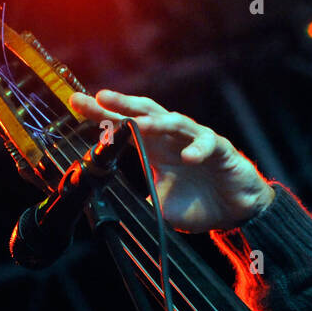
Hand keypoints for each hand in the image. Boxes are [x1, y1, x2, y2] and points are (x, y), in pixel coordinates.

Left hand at [68, 89, 274, 232]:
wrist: (234, 213)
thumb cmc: (198, 204)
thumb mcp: (159, 206)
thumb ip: (138, 199)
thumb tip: (110, 205)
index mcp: (154, 147)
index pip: (125, 125)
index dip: (102, 114)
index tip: (77, 104)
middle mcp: (172, 138)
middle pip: (145, 113)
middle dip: (123, 104)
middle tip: (101, 97)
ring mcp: (196, 140)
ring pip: (175, 122)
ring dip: (157, 122)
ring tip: (139, 124)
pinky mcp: (220, 149)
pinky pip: (208, 144)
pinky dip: (197, 149)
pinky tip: (188, 157)